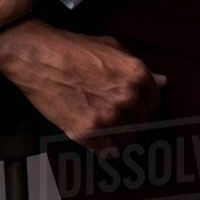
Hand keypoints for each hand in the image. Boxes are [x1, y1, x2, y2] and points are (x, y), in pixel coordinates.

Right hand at [0, 17, 167, 155]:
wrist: (37, 55)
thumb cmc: (71, 47)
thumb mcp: (109, 47)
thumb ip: (138, 67)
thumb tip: (162, 82)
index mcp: (136, 74)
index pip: (154, 102)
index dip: (142, 103)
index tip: (131, 104)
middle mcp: (127, 97)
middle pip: (142, 123)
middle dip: (130, 119)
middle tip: (112, 112)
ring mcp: (108, 117)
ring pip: (128, 140)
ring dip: (118, 135)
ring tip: (102, 124)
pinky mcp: (87, 132)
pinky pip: (108, 152)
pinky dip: (104, 148)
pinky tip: (96, 137)